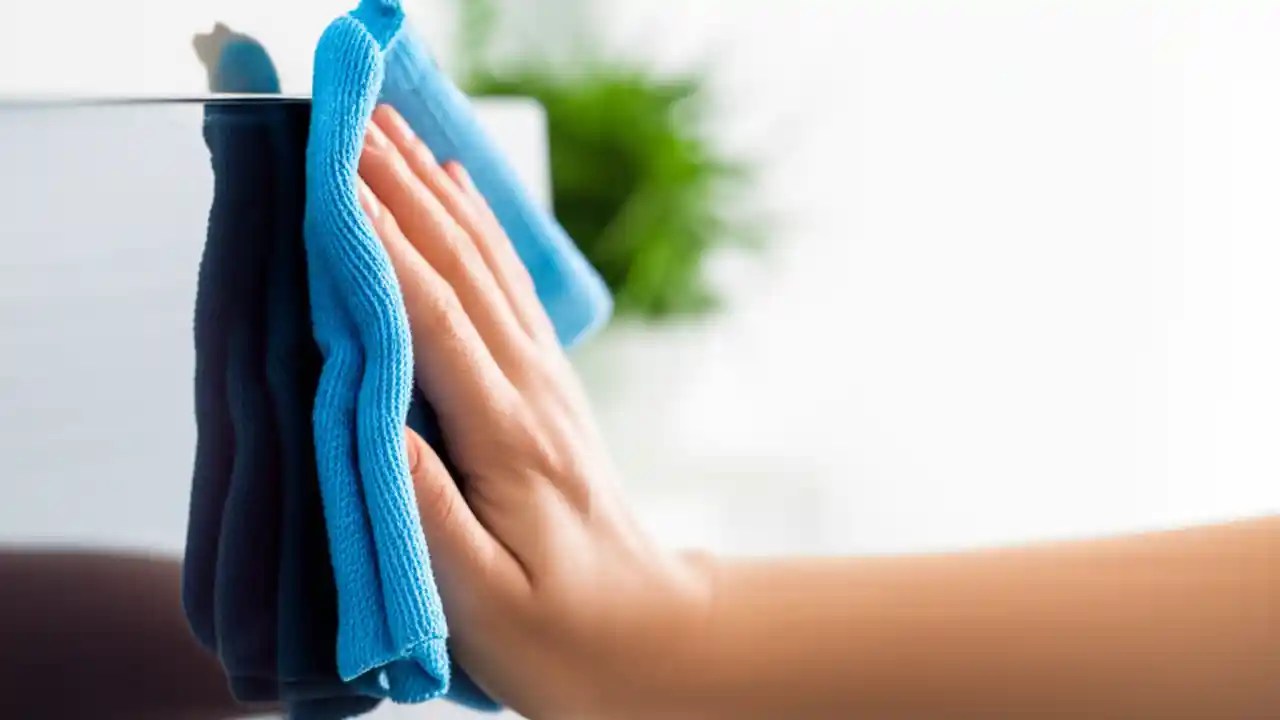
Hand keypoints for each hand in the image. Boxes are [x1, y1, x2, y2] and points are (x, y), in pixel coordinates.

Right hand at [356, 105, 711, 718]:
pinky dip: (482, 231)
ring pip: (491, 268)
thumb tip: (372, 421)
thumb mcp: (480, 602)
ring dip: (441, 195)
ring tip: (395, 134)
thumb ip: (424, 513)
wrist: (648, 639)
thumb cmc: (558, 637)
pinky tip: (460, 195)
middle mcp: (533, 395)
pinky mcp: (548, 392)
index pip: (436, 323)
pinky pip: (511, 291)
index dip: (385, 251)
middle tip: (349, 126)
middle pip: (464, 273)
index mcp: (508, 442)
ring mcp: (547, 387)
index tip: (334, 185)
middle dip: (406, 193)